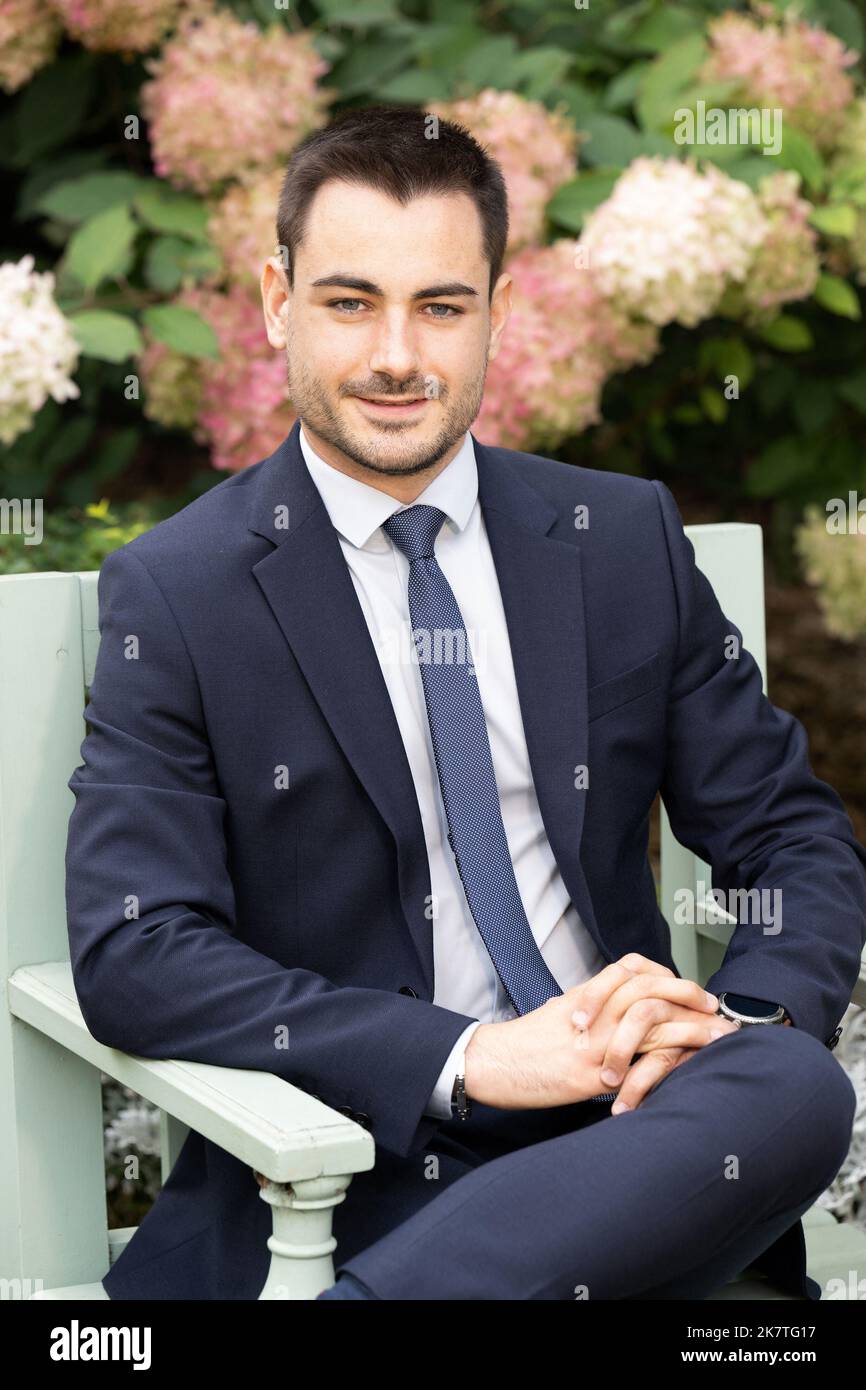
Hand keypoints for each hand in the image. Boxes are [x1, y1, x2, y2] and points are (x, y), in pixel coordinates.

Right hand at [464, 953, 730, 1109]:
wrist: (493, 1064)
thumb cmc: (524, 1043)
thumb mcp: (558, 1012)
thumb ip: (591, 1006)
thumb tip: (620, 1007)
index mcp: (587, 995)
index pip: (634, 970)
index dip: (667, 977)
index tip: (690, 990)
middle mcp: (594, 1014)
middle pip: (649, 990)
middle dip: (689, 997)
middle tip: (714, 1009)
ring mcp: (595, 1043)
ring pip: (652, 1023)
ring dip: (692, 1029)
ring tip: (718, 1036)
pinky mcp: (593, 1075)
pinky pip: (639, 1064)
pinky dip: (667, 1063)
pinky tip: (688, 1067)